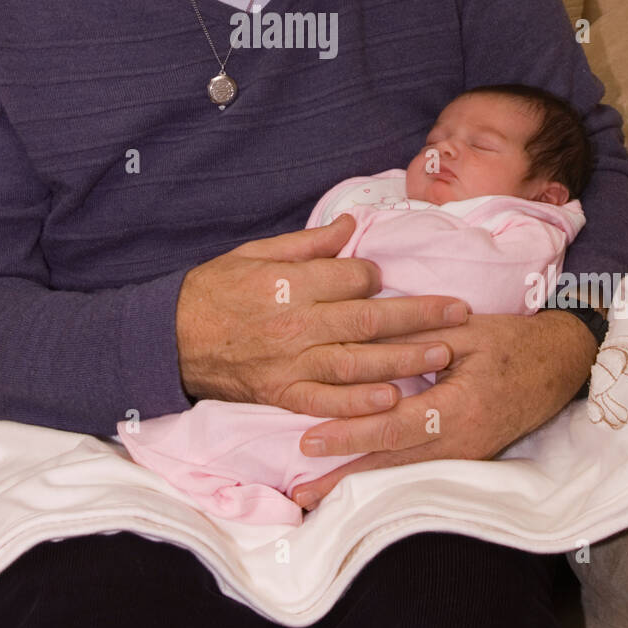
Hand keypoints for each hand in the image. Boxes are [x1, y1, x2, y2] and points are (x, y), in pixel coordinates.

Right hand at [174, 213, 470, 416]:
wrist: (169, 337)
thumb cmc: (215, 290)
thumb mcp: (255, 252)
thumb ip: (307, 243)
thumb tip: (350, 224)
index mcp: (290, 283)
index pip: (353, 278)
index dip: (376, 276)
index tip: (384, 278)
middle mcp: (295, 324)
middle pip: (369, 319)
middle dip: (419, 314)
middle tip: (459, 311)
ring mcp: (290, 363)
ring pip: (358, 362)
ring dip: (406, 357)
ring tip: (445, 351)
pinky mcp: (281, 394)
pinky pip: (327, 401)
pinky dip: (360, 402)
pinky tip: (393, 399)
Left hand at [290, 309, 597, 508]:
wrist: (559, 367)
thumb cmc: (511, 342)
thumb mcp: (464, 330)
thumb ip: (414, 337)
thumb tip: (361, 338)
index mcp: (460, 406)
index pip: (395, 426)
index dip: (351, 434)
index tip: (308, 440)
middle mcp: (462, 442)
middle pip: (391, 463)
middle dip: (343, 477)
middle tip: (299, 489)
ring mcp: (465, 456)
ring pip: (401, 475)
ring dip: (356, 487)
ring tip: (314, 499)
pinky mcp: (465, 459)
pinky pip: (416, 472)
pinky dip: (382, 478)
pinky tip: (352, 486)